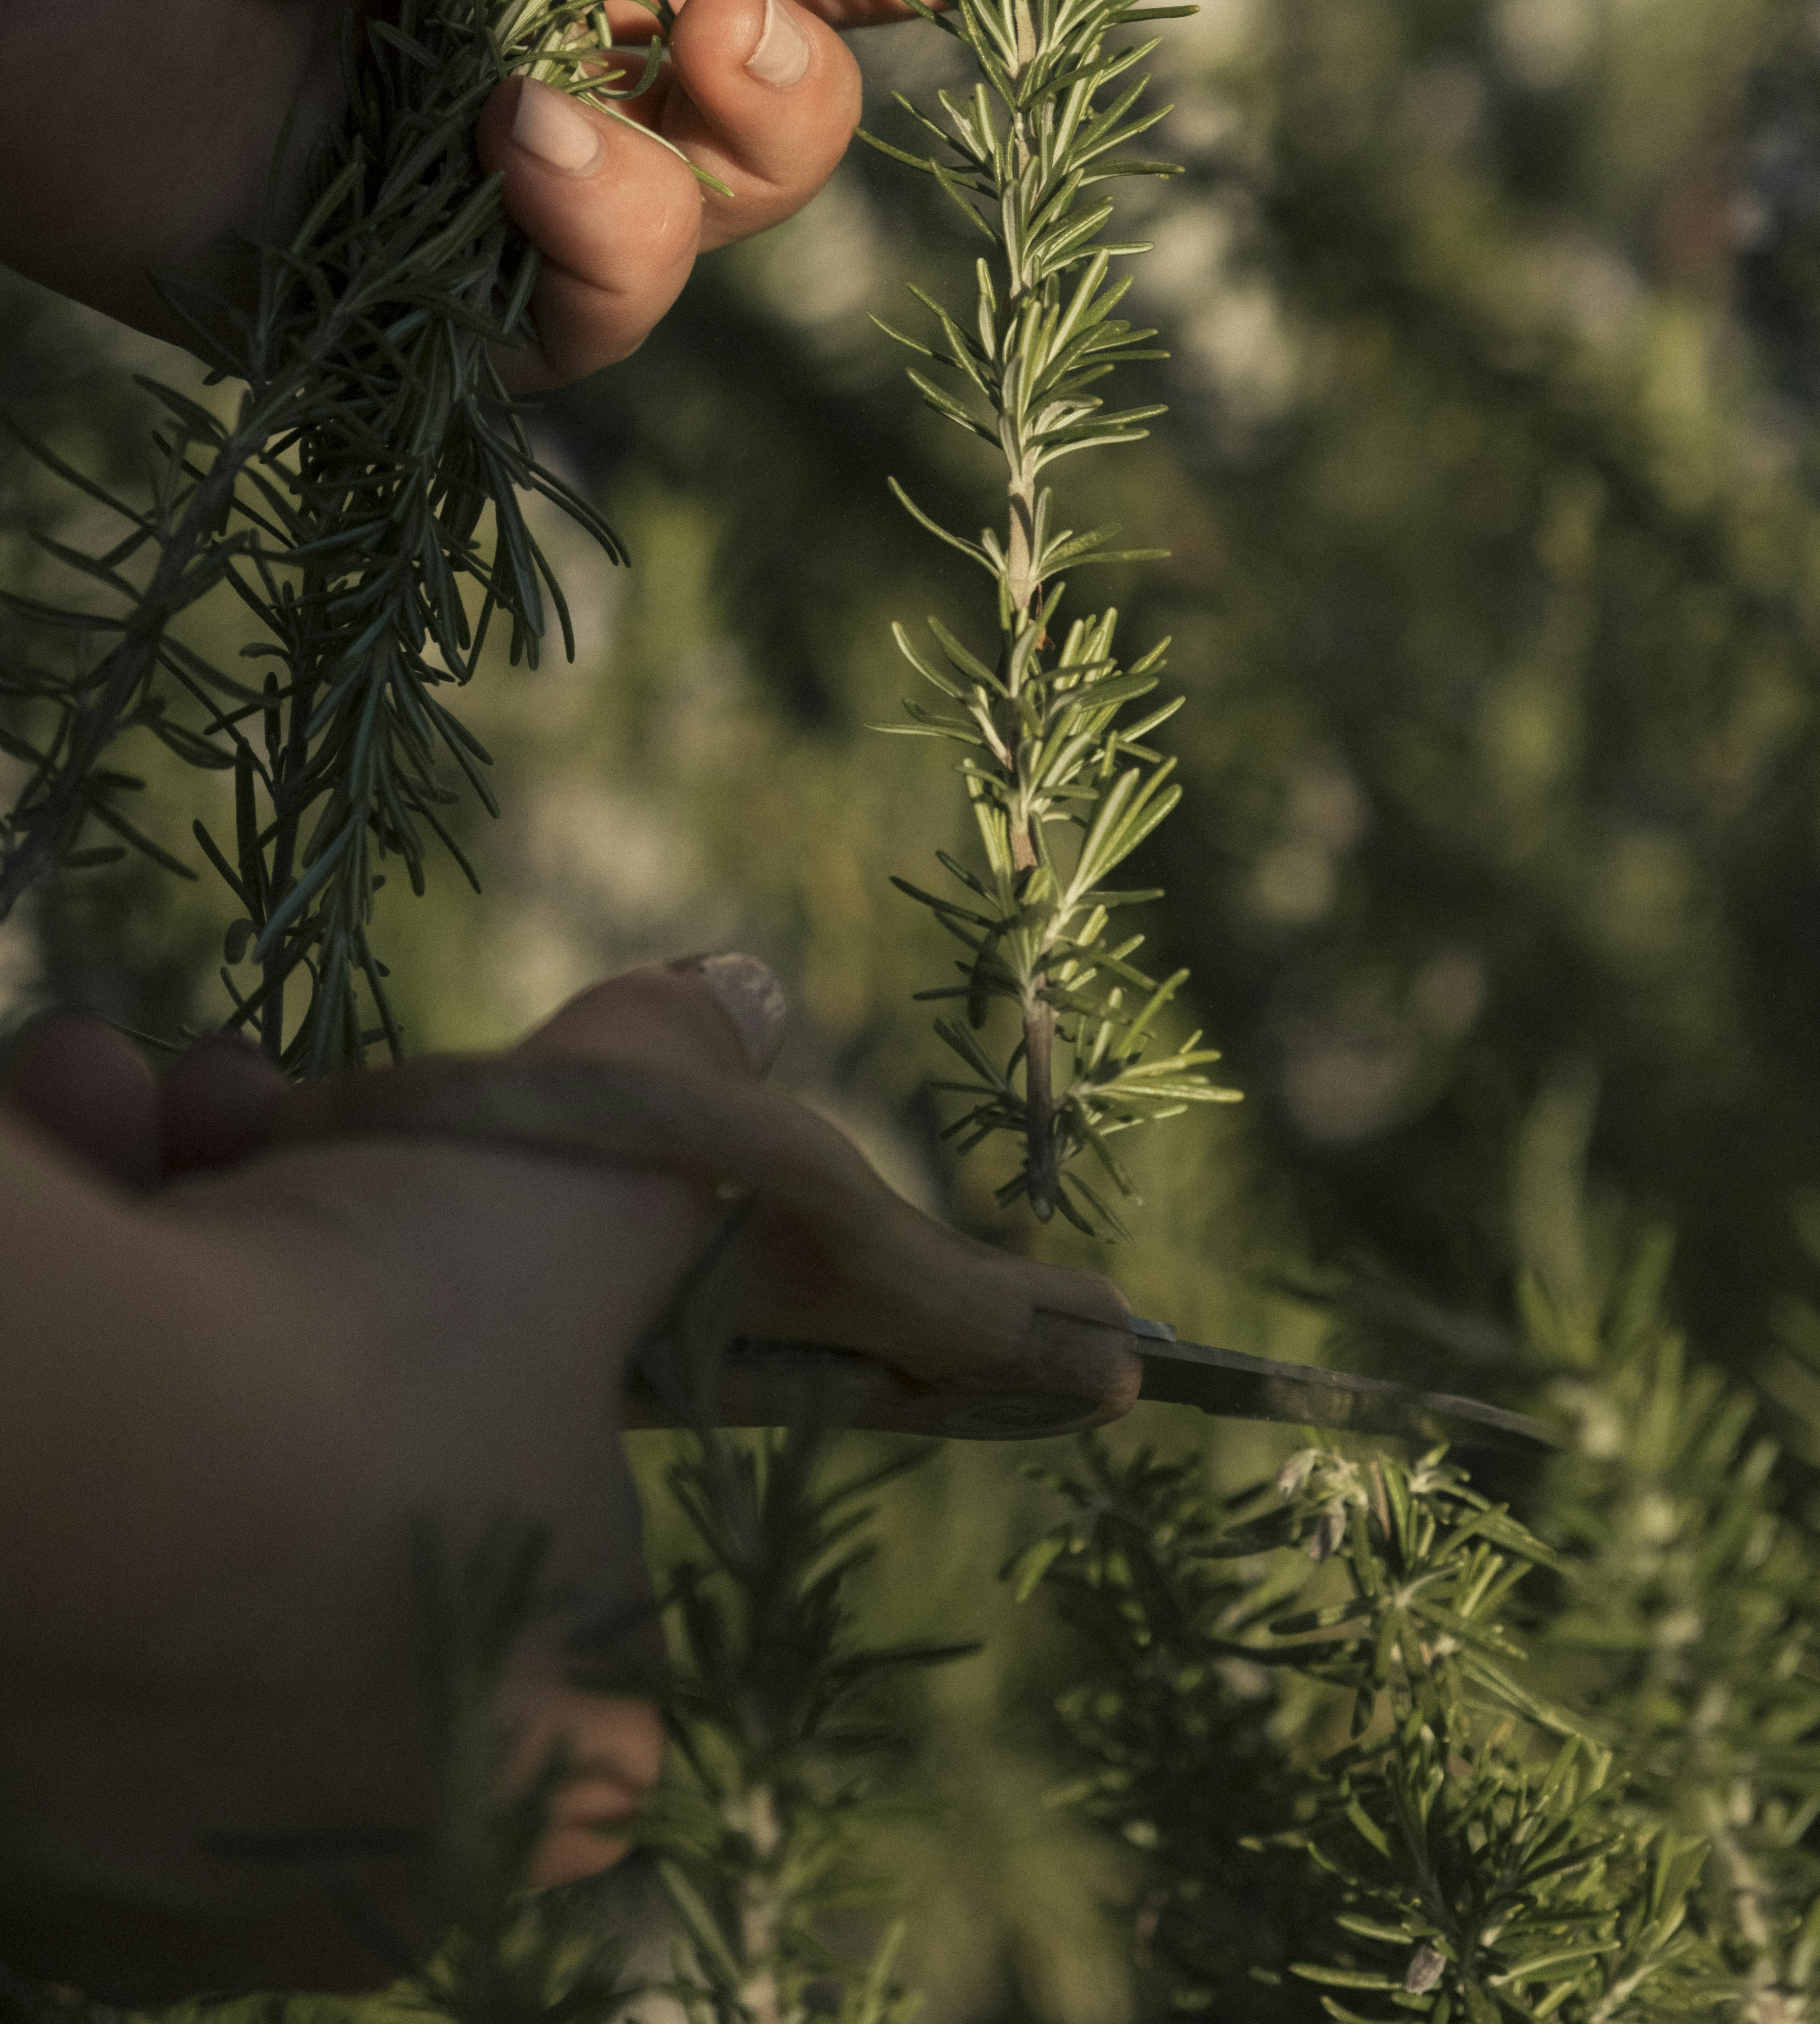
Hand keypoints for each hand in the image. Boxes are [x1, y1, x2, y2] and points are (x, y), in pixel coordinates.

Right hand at [0, 958, 1134, 1999]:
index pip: (559, 1519)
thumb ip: (677, 1090)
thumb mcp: (590, 1175)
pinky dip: (63, 1323)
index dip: (497, 1323)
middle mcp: (362, 1827)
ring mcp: (161, 1819)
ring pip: (184, 1470)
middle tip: (243, 1107)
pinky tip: (67, 1141)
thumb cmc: (397, 1346)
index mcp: (557, 1745)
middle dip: (297, 1236)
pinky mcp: (14, 1784)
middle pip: (349, 1455)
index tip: (429, 1186)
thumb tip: (741, 997)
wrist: (90, 1469)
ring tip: (138, 1106)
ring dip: (161, 1231)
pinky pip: (61, 1516)